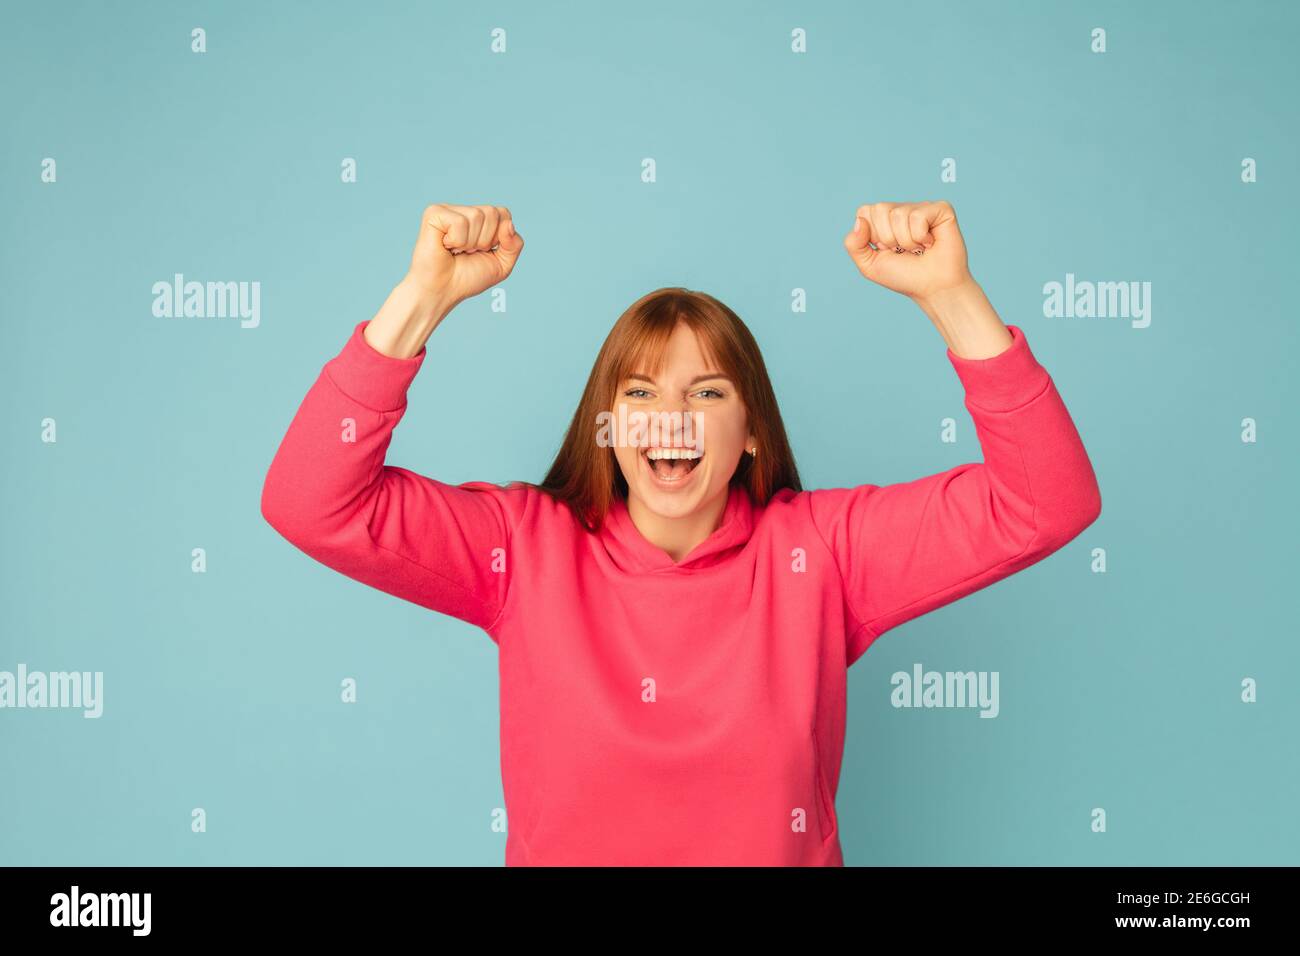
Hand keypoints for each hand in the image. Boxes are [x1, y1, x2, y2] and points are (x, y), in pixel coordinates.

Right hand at [405, 202, 523, 307]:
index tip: (482, 251)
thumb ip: (514, 244)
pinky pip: (460, 222)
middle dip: (485, 240)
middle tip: (467, 252)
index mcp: (479, 219)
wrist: (442, 291)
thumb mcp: (502, 264)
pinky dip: (457, 241)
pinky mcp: (434, 213)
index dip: (499, 238)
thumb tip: (509, 223)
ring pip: (477, 216)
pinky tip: (445, 246)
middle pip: (492, 212)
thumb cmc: (467, 278)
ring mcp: (448, 210)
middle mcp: (464, 210)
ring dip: (469, 243)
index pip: (503, 214)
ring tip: (455, 250)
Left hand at [843, 200, 970, 301]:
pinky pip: (918, 216)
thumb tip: (859, 221)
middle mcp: (902, 210)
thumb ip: (854, 244)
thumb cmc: (904, 276)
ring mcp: (921, 207)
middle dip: (888, 238)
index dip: (872, 235)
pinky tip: (930, 243)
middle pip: (879, 209)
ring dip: (906, 241)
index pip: (864, 212)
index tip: (886, 250)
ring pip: (898, 214)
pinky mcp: (941, 209)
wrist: (932, 288)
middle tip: (903, 250)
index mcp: (884, 219)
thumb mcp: (869, 265)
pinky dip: (921, 236)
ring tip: (918, 249)